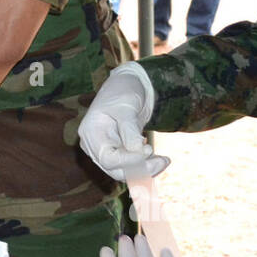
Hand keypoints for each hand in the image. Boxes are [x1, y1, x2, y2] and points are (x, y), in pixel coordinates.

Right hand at [78, 62, 169, 180]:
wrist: (128, 85)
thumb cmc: (123, 90)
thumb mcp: (126, 106)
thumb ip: (129, 129)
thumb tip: (137, 151)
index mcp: (91, 132)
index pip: (108, 158)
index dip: (129, 160)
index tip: (149, 150)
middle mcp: (95, 145)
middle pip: (115, 169)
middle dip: (140, 169)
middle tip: (162, 161)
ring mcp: (106, 150)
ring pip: (124, 172)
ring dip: (146, 170)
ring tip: (164, 160)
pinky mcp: (119, 152)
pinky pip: (131, 167)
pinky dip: (146, 166)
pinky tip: (160, 160)